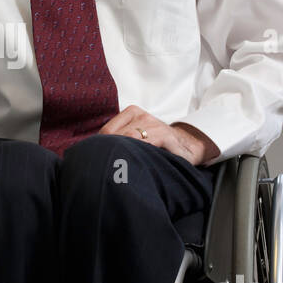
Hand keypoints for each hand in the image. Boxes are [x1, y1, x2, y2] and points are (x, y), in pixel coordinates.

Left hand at [98, 105, 218, 165]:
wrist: (188, 147)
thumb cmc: (158, 145)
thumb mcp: (138, 138)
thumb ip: (120, 140)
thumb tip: (94, 153)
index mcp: (131, 113)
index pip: (107, 131)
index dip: (101, 147)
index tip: (100, 162)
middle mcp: (141, 115)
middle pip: (115, 136)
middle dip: (109, 153)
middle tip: (105, 169)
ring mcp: (153, 123)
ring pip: (127, 140)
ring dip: (121, 156)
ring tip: (118, 170)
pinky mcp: (164, 134)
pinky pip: (144, 144)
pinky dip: (137, 156)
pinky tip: (135, 165)